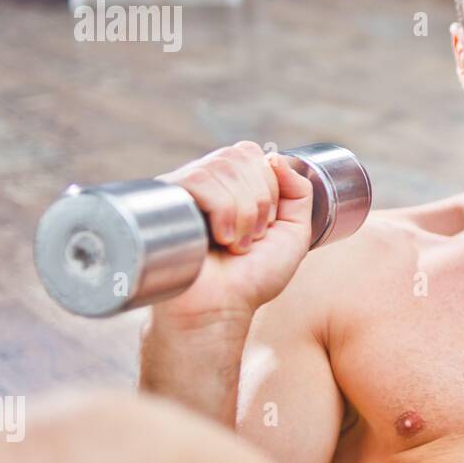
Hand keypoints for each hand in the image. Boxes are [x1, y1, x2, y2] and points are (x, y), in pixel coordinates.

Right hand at [151, 141, 313, 321]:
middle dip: (260, 200)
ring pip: (223, 166)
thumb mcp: (294, 232)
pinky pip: (200, 180)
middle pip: (240, 154)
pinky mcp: (165, 201)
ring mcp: (182, 190)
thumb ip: (298, 192)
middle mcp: (204, 182)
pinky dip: (224, 212)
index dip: (269, 186)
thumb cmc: (253, 277)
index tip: (266, 225)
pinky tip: (219, 240)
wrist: (221, 309)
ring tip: (235, 244)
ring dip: (243, 212)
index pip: (252, 153)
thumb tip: (276, 157)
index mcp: (230, 185)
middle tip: (252, 238)